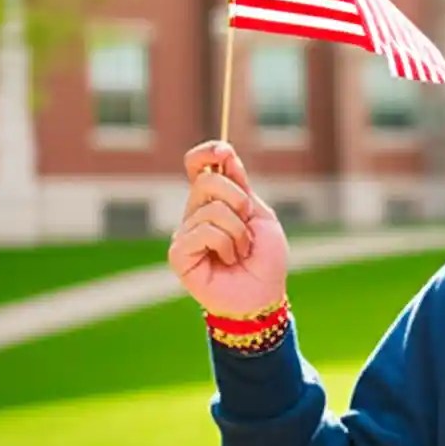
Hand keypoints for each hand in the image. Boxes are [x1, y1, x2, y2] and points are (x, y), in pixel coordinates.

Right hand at [168, 141, 289, 315]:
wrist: (264, 294)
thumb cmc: (265, 259)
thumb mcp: (260, 215)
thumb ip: (241, 186)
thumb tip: (225, 153)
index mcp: (214, 201)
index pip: (197, 166)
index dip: (206, 152)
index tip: (224, 150)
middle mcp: (195, 213)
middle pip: (206, 181)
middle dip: (238, 200)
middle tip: (248, 225)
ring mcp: (185, 233)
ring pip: (212, 209)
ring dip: (239, 232)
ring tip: (241, 251)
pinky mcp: (178, 253)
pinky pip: (203, 231)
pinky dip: (226, 244)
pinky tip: (229, 260)